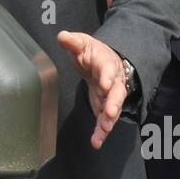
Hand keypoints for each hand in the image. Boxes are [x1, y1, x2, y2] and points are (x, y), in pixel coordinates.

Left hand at [56, 31, 126, 149]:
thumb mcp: (82, 44)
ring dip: (109, 121)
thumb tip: (62, 36)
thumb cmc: (92, 53)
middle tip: (110, 112)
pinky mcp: (105, 108)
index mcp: (106, 63)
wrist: (103, 62)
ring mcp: (110, 96)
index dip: (107, 76)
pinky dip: (101, 132)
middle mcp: (113, 81)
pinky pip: (105, 121)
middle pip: (117, 92)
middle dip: (114, 103)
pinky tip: (96, 142)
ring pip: (113, 109)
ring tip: (103, 131)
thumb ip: (73, 42)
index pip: (108, 69)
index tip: (104, 84)